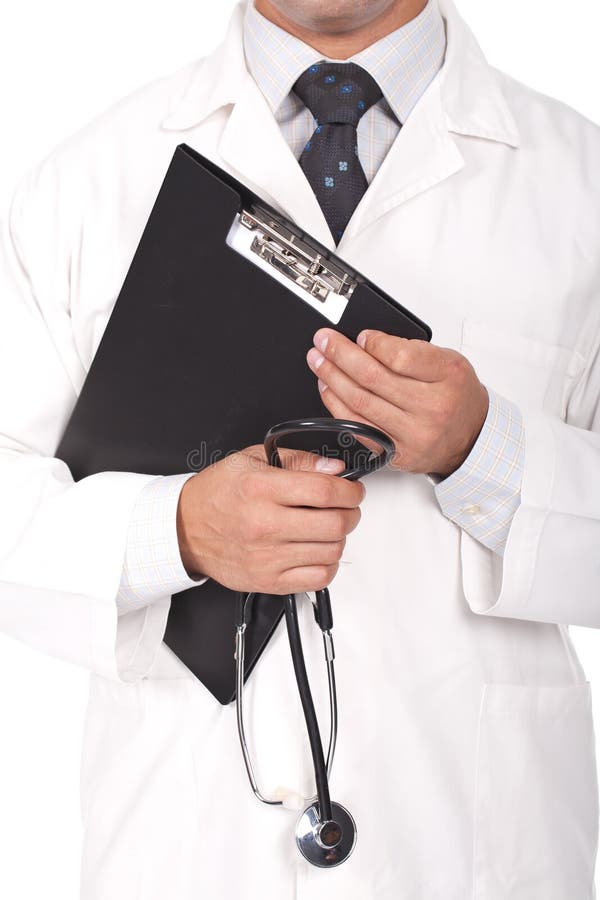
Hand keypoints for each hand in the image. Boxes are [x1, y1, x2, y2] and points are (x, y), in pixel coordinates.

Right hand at [176, 446, 364, 593]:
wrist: (185, 528)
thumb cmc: (217, 494)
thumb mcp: (252, 460)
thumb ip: (298, 461)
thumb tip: (334, 469)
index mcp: (261, 489)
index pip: (326, 492)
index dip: (350, 490)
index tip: (353, 490)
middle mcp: (264, 525)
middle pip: (334, 524)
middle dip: (351, 513)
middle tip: (347, 508)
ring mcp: (267, 557)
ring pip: (331, 551)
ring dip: (339, 538)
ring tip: (327, 528)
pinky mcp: (268, 581)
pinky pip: (318, 579)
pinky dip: (328, 564)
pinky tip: (318, 551)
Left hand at [306, 328, 488, 477]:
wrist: (470, 439)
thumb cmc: (456, 397)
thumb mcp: (449, 362)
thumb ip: (413, 350)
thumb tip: (368, 342)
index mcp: (447, 378)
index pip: (401, 357)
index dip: (373, 344)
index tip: (359, 336)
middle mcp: (431, 409)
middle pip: (373, 378)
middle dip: (340, 355)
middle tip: (323, 341)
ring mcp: (411, 435)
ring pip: (360, 403)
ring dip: (332, 378)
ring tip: (319, 361)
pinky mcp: (394, 453)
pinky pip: (357, 427)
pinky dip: (336, 406)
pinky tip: (328, 389)